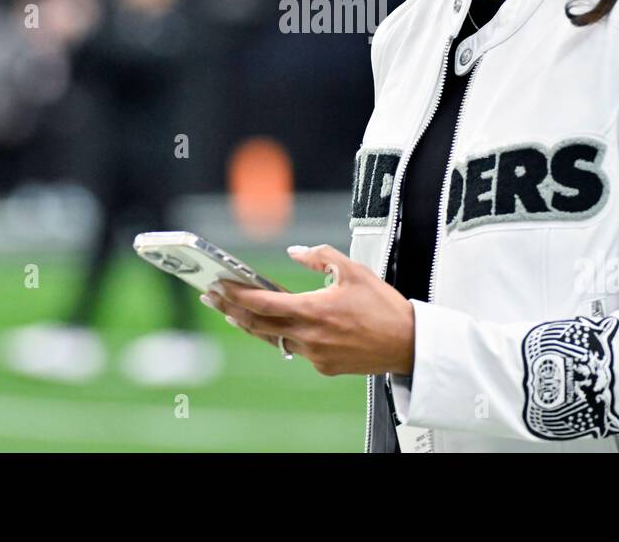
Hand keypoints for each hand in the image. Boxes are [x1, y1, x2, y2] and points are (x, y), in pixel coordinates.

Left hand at [201, 244, 415, 376]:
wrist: (408, 344)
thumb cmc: (384, 307)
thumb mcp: (354, 270)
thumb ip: (320, 256)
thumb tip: (295, 251)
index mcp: (314, 310)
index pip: (263, 302)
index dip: (237, 294)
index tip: (219, 285)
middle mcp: (309, 336)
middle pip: (258, 324)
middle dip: (230, 309)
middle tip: (211, 298)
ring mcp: (315, 355)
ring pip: (273, 338)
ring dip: (251, 325)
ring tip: (233, 312)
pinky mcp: (323, 366)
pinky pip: (296, 349)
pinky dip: (284, 335)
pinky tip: (277, 326)